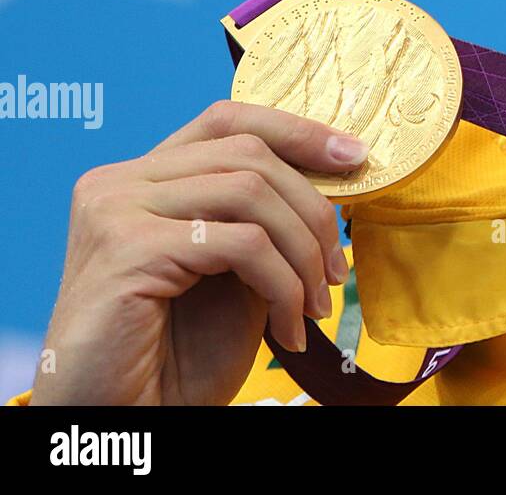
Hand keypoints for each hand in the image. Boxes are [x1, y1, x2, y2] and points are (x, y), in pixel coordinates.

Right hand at [28, 101, 366, 405]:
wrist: (118, 421)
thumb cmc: (173, 354)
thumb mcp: (231, 269)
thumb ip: (261, 217)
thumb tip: (336, 173)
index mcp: (140, 178)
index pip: (227, 120)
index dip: (297, 130)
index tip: (353, 156)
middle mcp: (118, 182)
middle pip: (250, 154)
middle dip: (312, 210)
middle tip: (337, 271)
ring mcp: (116, 210)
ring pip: (251, 192)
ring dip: (303, 254)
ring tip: (316, 305)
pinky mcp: (128, 249)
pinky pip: (242, 244)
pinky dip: (283, 285)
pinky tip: (288, 329)